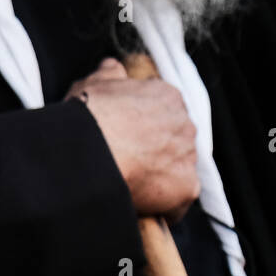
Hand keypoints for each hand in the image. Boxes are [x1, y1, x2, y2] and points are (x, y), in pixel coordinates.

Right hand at [66, 57, 199, 221]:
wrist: (87, 155)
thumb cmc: (88, 119)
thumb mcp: (93, 84)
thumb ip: (109, 74)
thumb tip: (112, 68)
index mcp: (166, 96)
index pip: (164, 115)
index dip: (146, 131)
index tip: (129, 141)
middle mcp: (184, 123)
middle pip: (175, 143)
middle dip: (156, 155)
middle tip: (129, 165)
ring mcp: (187, 156)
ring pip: (178, 172)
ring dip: (160, 180)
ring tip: (131, 187)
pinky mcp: (186, 188)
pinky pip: (178, 203)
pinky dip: (163, 208)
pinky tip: (141, 206)